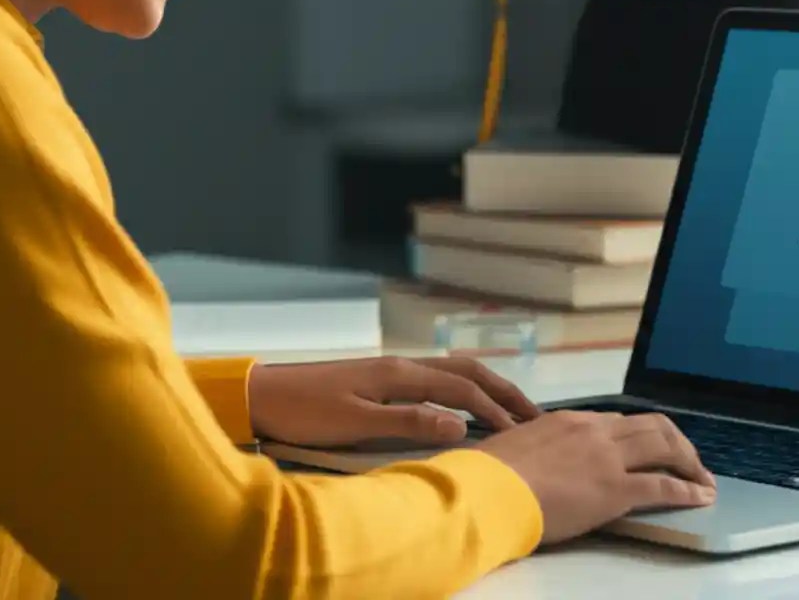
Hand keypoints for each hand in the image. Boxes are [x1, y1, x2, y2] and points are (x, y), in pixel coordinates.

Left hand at [246, 356, 540, 447]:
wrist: (262, 395)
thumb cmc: (305, 412)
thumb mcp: (356, 422)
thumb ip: (409, 422)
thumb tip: (461, 426)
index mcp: (401, 374)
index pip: (463, 389)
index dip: (495, 410)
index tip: (522, 433)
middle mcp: (403, 365)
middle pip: (467, 371)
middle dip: (504, 391)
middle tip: (535, 414)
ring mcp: (393, 369)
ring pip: (455, 369)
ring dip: (487, 386)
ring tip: (512, 406)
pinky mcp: (382, 378)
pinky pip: (439, 376)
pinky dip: (465, 386)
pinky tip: (466, 401)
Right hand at [476, 411, 717, 544]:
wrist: (487, 491)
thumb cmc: (488, 474)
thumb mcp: (514, 446)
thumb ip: (537, 447)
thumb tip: (536, 458)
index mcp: (569, 420)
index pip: (618, 422)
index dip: (640, 436)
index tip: (650, 449)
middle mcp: (594, 431)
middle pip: (652, 426)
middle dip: (676, 442)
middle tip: (688, 460)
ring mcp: (607, 459)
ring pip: (665, 447)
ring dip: (689, 461)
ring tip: (702, 478)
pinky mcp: (615, 490)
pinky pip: (662, 486)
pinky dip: (687, 490)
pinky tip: (700, 496)